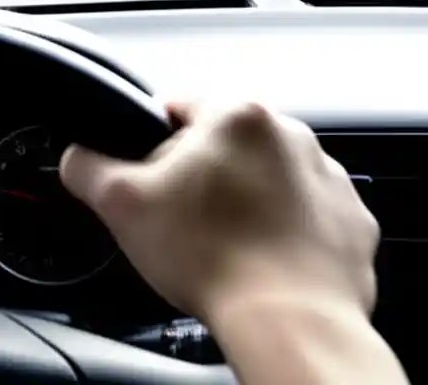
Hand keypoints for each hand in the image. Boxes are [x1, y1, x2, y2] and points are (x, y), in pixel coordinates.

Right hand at [60, 101, 378, 324]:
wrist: (289, 322)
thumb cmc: (211, 258)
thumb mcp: (120, 203)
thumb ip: (87, 167)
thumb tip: (76, 157)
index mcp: (237, 115)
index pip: (177, 107)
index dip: (150, 144)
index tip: (147, 181)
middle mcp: (293, 136)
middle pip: (225, 145)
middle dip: (200, 177)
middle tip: (179, 220)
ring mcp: (330, 180)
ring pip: (267, 181)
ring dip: (245, 203)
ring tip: (221, 246)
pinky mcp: (351, 223)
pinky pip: (306, 219)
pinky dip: (283, 235)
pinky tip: (259, 261)